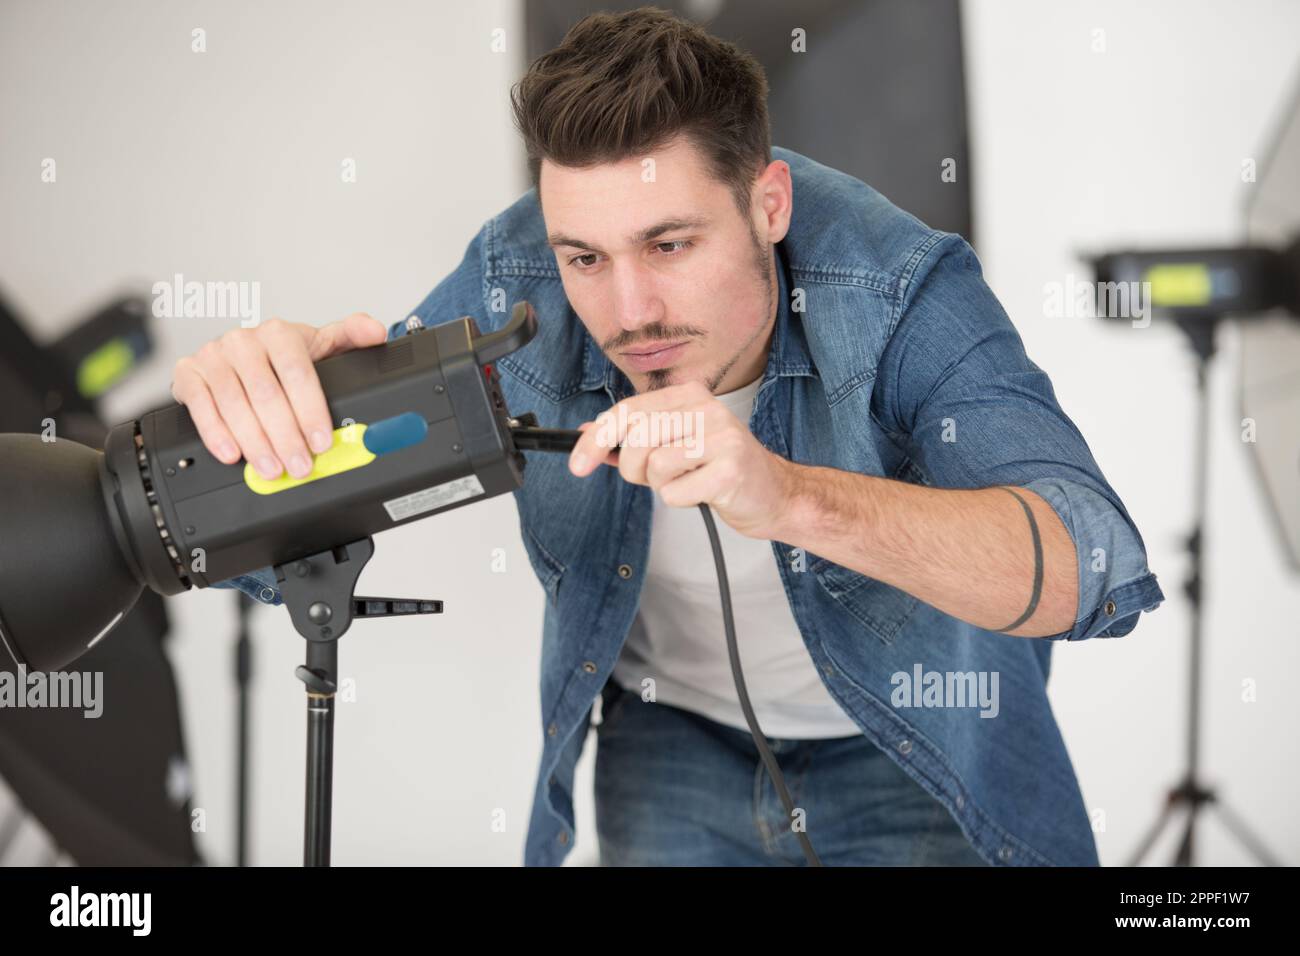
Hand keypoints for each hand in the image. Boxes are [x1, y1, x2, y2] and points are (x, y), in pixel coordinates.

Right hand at [169, 313, 386, 479]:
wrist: (238, 355)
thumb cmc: (283, 357)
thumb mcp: (321, 345)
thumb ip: (351, 337)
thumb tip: (376, 331)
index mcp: (279, 333)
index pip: (297, 373)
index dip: (310, 410)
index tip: (321, 441)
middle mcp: (243, 341)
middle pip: (266, 394)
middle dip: (285, 436)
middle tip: (299, 464)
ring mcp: (213, 356)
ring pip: (234, 404)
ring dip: (254, 442)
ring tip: (272, 469)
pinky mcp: (188, 374)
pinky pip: (199, 406)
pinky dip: (215, 433)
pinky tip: (231, 454)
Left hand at [567, 380, 796, 538]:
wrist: (773, 494)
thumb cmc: (720, 469)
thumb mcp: (674, 444)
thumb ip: (632, 437)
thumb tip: (587, 432)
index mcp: (688, 395)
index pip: (627, 411)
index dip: (595, 440)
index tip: (578, 464)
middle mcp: (705, 408)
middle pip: (636, 439)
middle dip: (633, 468)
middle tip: (654, 477)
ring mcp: (721, 436)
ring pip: (653, 466)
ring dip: (661, 485)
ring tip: (688, 480)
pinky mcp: (731, 467)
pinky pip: (674, 492)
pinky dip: (681, 501)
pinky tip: (704, 492)